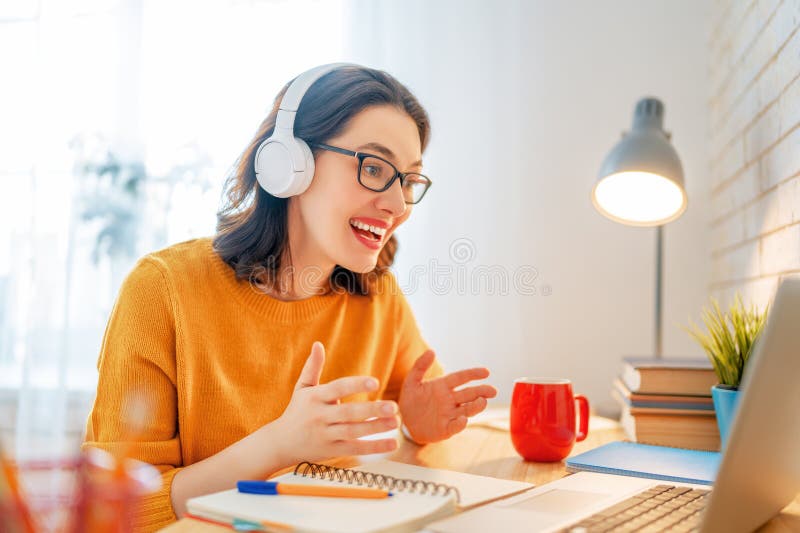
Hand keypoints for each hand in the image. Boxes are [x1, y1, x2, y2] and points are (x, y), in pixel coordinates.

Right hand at [272, 342, 399, 464]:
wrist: (280, 443)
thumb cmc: (296, 411)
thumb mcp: (302, 388)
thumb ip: (312, 367)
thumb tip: (318, 344)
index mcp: (315, 397)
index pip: (338, 388)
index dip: (356, 385)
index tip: (375, 381)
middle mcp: (320, 416)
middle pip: (348, 413)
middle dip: (372, 410)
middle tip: (394, 406)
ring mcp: (326, 435)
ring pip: (353, 432)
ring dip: (376, 428)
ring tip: (396, 422)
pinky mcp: (331, 451)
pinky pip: (355, 449)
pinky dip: (374, 447)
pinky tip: (392, 442)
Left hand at [398, 350, 496, 443]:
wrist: (405, 422)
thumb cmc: (411, 400)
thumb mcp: (411, 381)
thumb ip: (420, 366)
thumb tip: (431, 351)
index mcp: (443, 386)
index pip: (461, 378)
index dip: (473, 374)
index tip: (486, 372)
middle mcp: (450, 399)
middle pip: (469, 393)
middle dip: (481, 392)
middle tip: (493, 391)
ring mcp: (450, 414)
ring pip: (467, 409)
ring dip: (476, 406)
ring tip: (483, 402)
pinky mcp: (446, 429)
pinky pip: (455, 426)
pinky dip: (460, 423)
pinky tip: (463, 419)